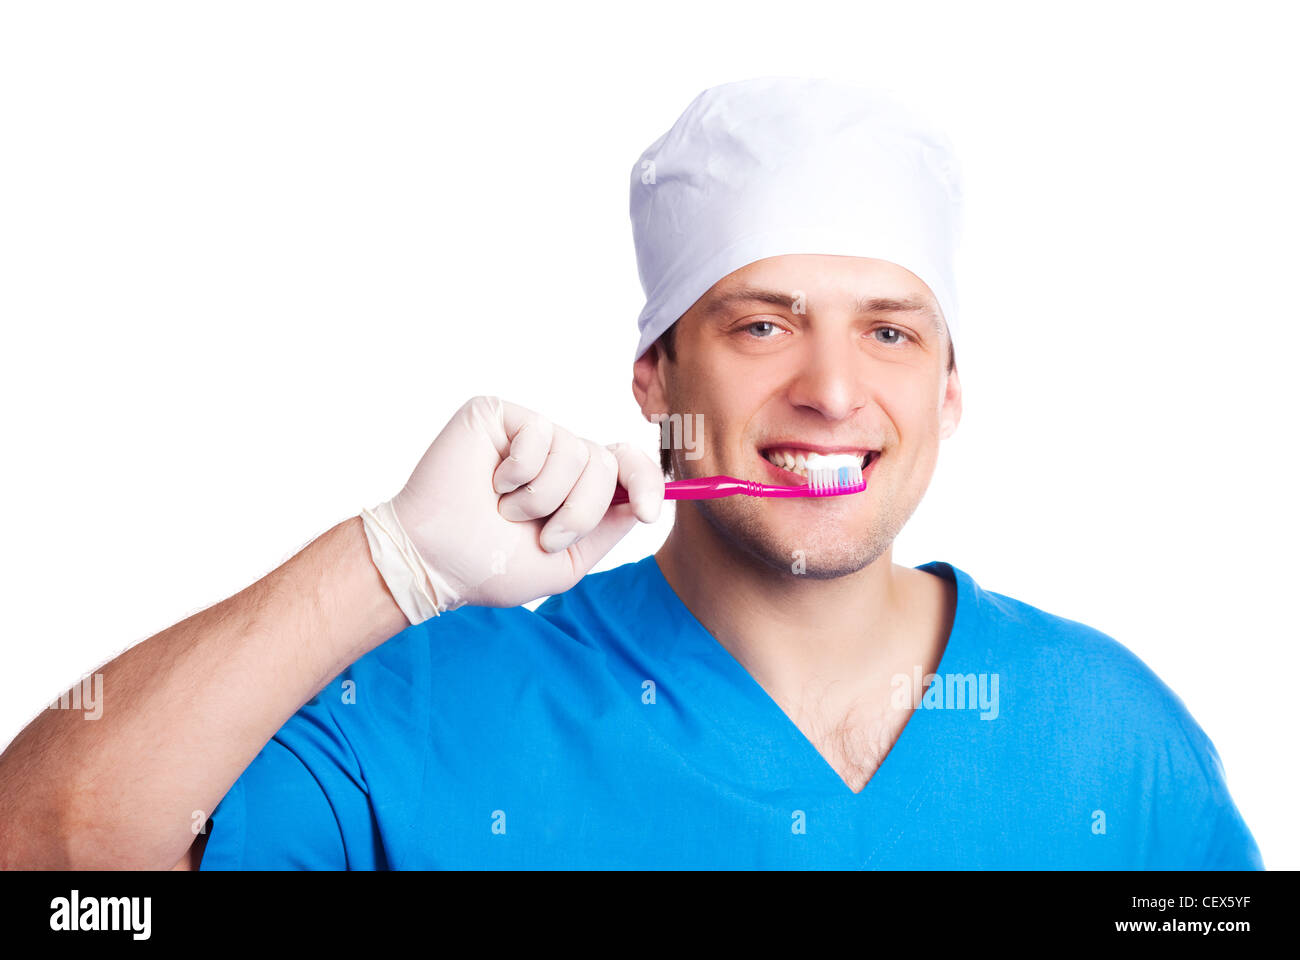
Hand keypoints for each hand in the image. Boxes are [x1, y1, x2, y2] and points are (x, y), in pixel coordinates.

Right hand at [367, 396, 662, 617]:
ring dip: (543, 497)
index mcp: (575, 485)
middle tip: (544, 535)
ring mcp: (529, 432)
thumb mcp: (566, 561)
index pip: (627, 464)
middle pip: (606, 463)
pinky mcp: (500, 414)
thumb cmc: (491, 566)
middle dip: (581, 511)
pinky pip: (540, 435)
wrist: (436, 561)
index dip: (646, 482)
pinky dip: (519, 472)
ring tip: (507, 510)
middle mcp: (556, 454)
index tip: (646, 512)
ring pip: (576, 451)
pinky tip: (492, 483)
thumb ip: (606, 529)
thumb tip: (640, 501)